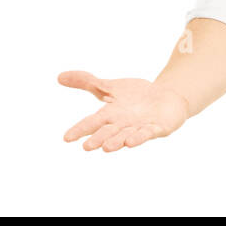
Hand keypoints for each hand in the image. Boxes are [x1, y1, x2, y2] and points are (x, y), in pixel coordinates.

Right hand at [59, 70, 189, 151]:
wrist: (166, 97)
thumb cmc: (135, 96)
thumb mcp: (110, 86)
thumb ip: (87, 82)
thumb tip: (59, 76)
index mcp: (110, 114)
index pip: (92, 122)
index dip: (80, 129)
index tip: (66, 138)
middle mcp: (122, 123)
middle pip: (108, 132)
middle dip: (99, 138)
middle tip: (87, 147)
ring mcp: (139, 127)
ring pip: (126, 135)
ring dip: (117, 141)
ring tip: (106, 148)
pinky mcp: (156, 128)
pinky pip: (147, 133)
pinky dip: (139, 137)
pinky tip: (131, 142)